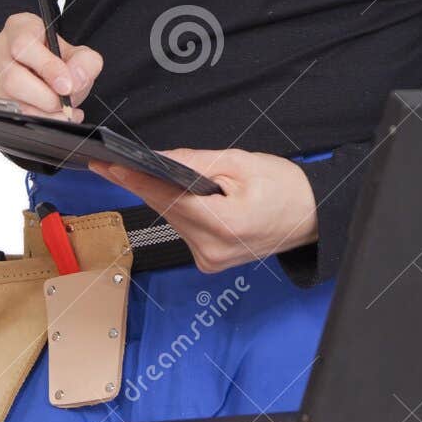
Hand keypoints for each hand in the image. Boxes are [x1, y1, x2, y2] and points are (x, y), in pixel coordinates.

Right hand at [0, 12, 102, 121]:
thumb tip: (75, 81)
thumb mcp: (78, 53)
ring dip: (43, 113)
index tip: (67, 85)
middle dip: (46, 97)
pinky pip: (10, 116)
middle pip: (14, 78)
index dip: (47, 68)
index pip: (24, 46)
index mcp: (18, 28)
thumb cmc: (56, 58)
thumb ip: (85, 62)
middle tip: (66, 101)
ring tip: (64, 111)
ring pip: (11, 102)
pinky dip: (37, 121)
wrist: (42, 70)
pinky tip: (53, 117)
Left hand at [87, 147, 318, 272]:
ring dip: (167, 197)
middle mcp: (211, 250)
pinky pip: (184, 230)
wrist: (312, 216)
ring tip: (170, 177)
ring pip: (173, 220)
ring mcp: (209, 260)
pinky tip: (189, 197)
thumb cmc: (286, 189)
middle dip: (146, 184)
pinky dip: (181, 211)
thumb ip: (196, 163)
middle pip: (166, 209)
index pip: (167, 198)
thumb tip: (160, 160)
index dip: (135, 180)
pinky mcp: (209, 262)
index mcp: (223, 224)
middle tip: (118, 163)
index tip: (109, 166)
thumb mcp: (242, 163)